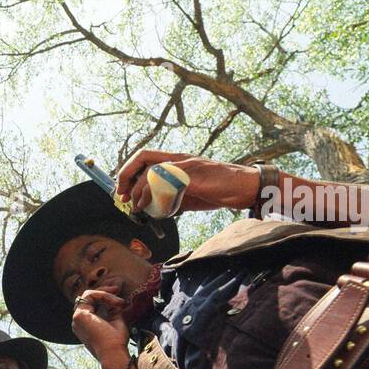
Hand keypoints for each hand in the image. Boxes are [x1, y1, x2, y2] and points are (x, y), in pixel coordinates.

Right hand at [71, 287, 130, 368]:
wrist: (113, 352)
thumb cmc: (115, 342)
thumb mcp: (115, 320)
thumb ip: (112, 309)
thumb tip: (115, 297)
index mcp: (85, 324)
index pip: (91, 304)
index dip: (104, 297)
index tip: (119, 298)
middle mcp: (78, 321)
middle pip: (88, 298)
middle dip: (104, 292)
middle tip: (117, 289)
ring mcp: (77, 318)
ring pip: (88, 295)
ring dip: (105, 295)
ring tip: (118, 301)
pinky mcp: (79, 315)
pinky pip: (89, 296)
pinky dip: (103, 296)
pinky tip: (114, 303)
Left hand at [116, 149, 259, 214]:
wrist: (247, 186)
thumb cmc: (221, 189)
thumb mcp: (191, 194)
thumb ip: (173, 198)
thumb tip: (156, 211)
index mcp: (178, 161)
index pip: (146, 157)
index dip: (128, 171)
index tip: (122, 190)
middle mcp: (180, 159)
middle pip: (143, 157)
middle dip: (126, 175)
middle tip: (121, 195)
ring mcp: (187, 166)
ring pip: (152, 171)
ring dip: (140, 190)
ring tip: (137, 206)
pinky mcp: (194, 177)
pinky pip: (168, 183)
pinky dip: (157, 196)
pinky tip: (155, 208)